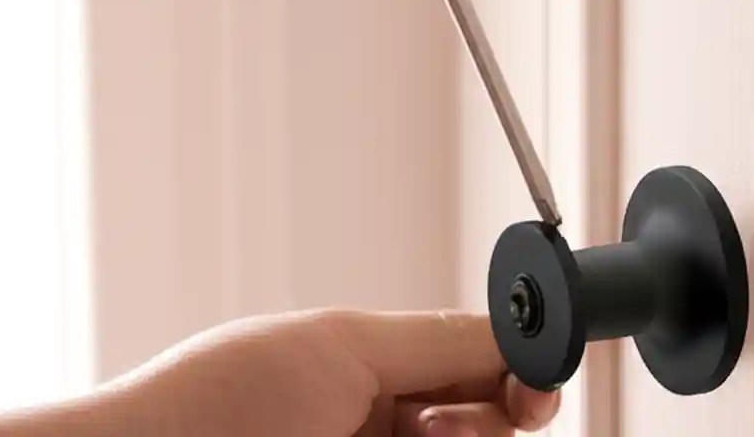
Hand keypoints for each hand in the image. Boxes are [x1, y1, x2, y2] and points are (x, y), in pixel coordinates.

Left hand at [106, 310, 559, 435]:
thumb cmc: (217, 402)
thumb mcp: (340, 346)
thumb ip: (440, 339)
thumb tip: (523, 326)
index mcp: (371, 369)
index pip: (476, 364)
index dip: (519, 372)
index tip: (536, 387)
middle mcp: (379, 426)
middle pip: (487, 425)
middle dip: (494, 420)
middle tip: (444, 427)